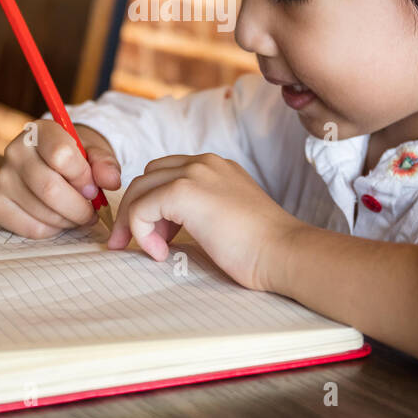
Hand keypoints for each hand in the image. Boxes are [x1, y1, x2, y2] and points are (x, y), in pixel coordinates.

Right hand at [0, 121, 121, 237]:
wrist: (55, 163)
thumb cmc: (77, 158)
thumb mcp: (95, 153)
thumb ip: (105, 164)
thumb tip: (111, 181)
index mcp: (39, 131)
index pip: (61, 155)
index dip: (83, 178)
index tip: (94, 188)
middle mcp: (15, 151)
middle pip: (50, 188)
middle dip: (79, 207)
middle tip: (91, 210)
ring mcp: (3, 178)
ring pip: (42, 212)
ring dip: (69, 219)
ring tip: (78, 213)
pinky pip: (31, 228)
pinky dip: (53, 230)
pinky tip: (59, 218)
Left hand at [107, 152, 304, 291]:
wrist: (283, 251)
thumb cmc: (261, 247)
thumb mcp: (226, 217)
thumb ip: (200, 211)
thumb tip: (165, 227)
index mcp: (216, 167)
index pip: (166, 173)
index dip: (153, 204)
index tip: (155, 237)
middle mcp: (203, 163)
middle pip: (147, 177)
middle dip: (136, 210)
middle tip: (135, 244)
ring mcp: (194, 173)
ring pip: (140, 190)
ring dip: (135, 222)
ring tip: (153, 252)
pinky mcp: (184, 191)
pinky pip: (141, 208)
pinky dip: (141, 232)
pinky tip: (161, 254)